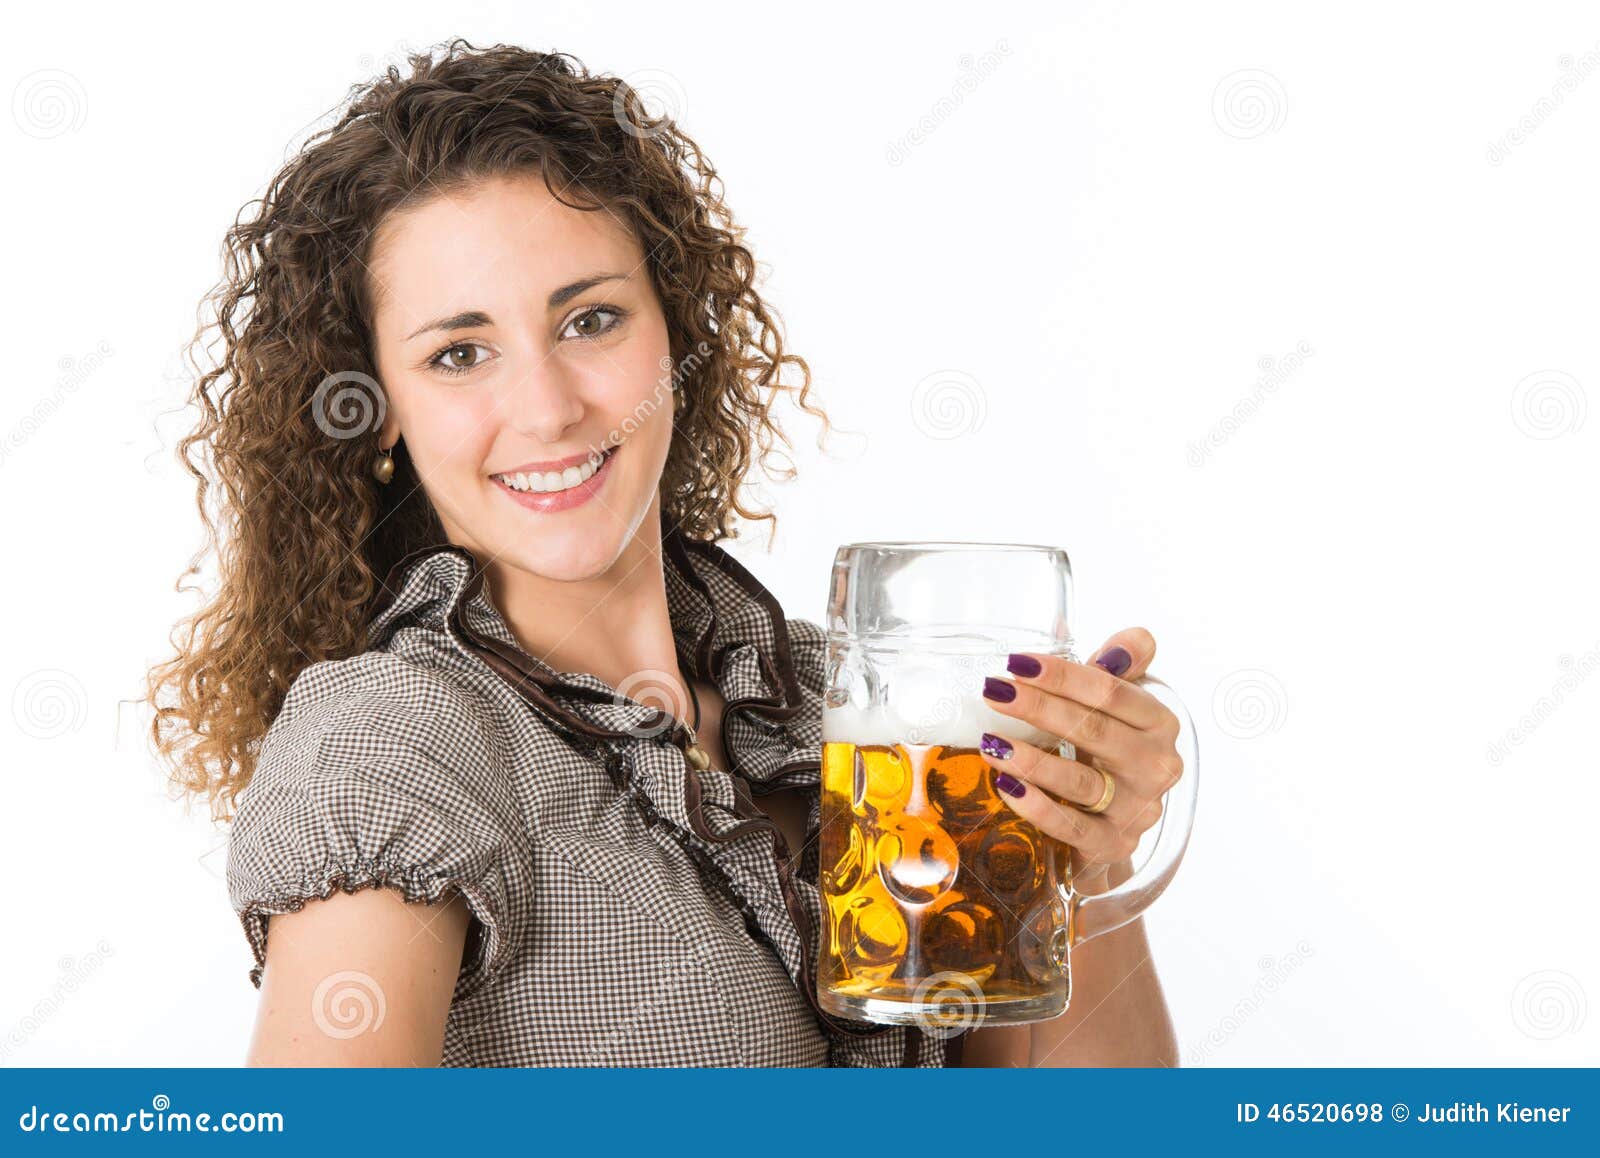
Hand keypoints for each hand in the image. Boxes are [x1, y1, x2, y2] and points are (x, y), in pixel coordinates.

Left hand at [975, 628, 1184, 892]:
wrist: (1111, 823)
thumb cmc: (1107, 752)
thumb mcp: (1112, 706)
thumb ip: (1099, 664)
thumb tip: (1059, 622)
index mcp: (1159, 722)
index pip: (1111, 692)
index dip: (1063, 676)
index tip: (1017, 663)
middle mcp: (1156, 765)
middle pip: (1094, 731)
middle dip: (1039, 708)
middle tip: (993, 692)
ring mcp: (1138, 809)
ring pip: (1081, 782)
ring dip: (1030, 760)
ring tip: (991, 742)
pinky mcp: (1114, 845)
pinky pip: (1072, 827)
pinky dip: (1036, 806)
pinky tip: (1006, 787)